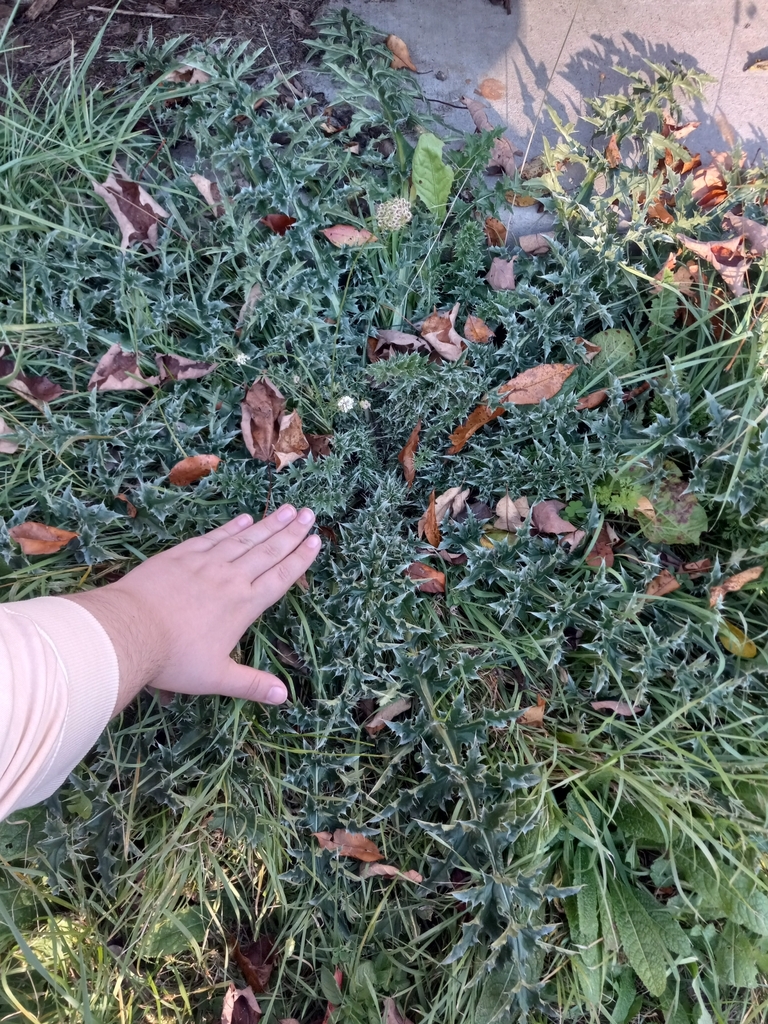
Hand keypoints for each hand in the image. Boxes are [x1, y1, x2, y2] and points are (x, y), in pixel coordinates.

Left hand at [65, 505, 319, 712]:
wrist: (128, 630)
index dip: (300, 559)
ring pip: (244, 538)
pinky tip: (244, 518)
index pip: (280, 577)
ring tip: (287, 509)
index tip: (316, 541)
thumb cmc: (173, 658)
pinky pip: (214, 536)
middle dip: (291, 532)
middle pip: (268, 551)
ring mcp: (205, 562)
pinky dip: (232, 526)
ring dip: (268, 523)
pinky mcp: (182, 555)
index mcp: (244, 605)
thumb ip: (252, 684)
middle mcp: (230, 578)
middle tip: (308, 514)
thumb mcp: (216, 677)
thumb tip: (284, 697)